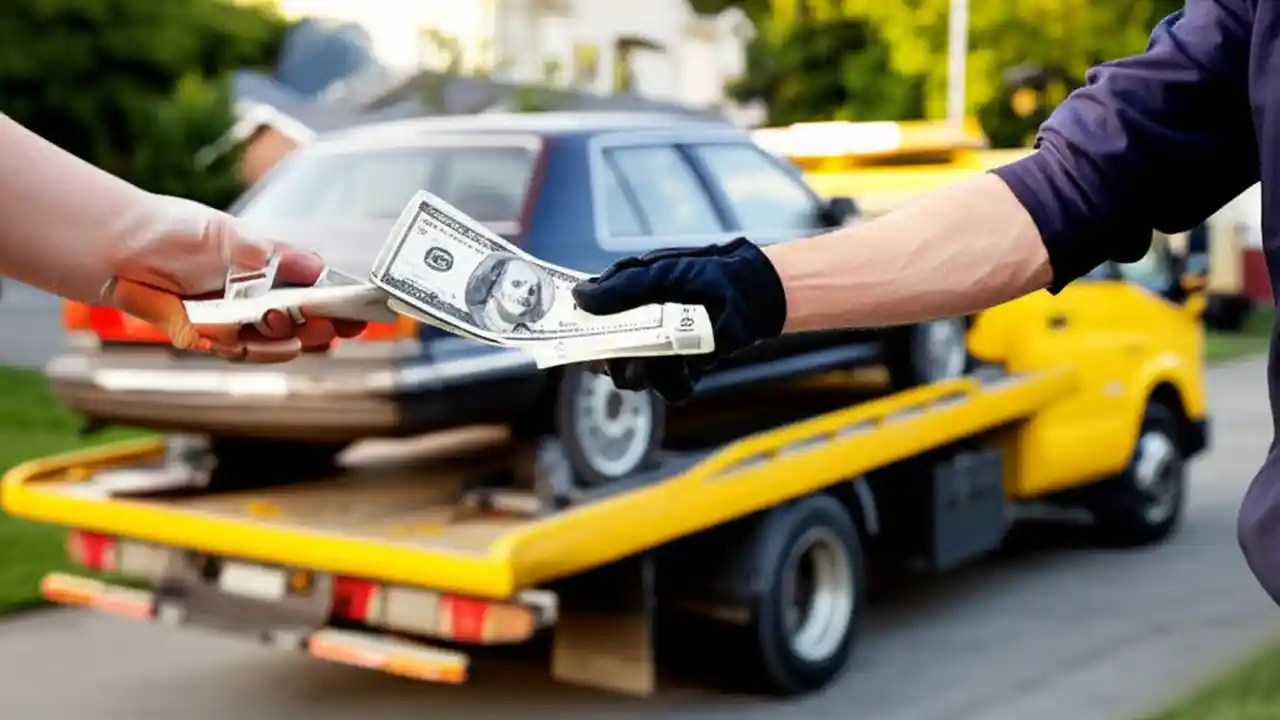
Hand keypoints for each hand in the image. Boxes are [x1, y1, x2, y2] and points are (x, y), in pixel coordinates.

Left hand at [102, 194, 366, 361]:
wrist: (117, 251)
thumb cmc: (170, 230)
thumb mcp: (223, 232)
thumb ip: (265, 251)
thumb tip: (311, 263)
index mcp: (268, 267)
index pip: (315, 288)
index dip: (339, 301)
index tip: (362, 309)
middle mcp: (255, 295)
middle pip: (304, 321)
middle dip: (323, 326)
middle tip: (337, 327)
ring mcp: (235, 318)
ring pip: (277, 341)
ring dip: (291, 339)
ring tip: (298, 333)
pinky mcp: (210, 336)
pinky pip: (241, 352)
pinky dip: (257, 349)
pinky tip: (268, 342)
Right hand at [571, 237, 786, 403]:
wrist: (747, 290)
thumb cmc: (701, 273)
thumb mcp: (658, 273)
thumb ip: (621, 288)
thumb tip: (580, 297)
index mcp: (623, 307)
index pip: (589, 329)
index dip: (580, 338)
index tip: (578, 341)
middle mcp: (636, 334)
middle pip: (607, 362)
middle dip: (612, 360)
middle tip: (622, 351)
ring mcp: (659, 355)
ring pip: (634, 379)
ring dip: (644, 370)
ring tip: (660, 355)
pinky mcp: (684, 370)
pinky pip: (670, 389)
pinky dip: (675, 381)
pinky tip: (685, 363)